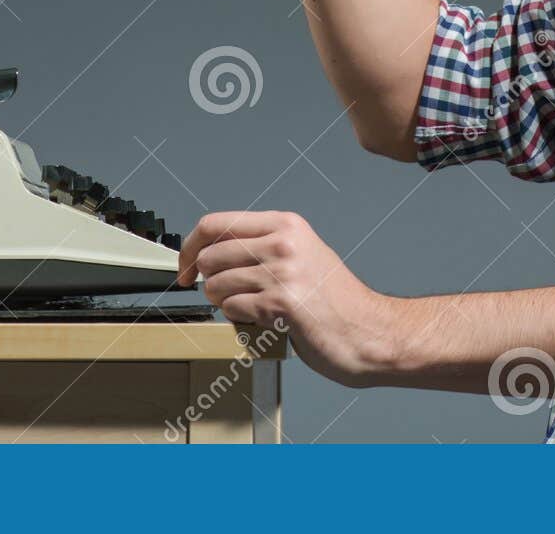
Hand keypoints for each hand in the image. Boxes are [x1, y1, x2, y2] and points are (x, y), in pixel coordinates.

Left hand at [178, 210, 400, 386]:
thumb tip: (212, 252)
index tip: (185, 266)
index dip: (190, 247)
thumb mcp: (303, 255)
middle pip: (210, 255)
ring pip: (216, 284)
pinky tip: (262, 320)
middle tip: (223, 295)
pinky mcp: (281, 302)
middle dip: (207, 281)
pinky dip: (238, 319)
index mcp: (286, 225)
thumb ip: (263, 247)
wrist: (370, 332)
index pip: (216, 223)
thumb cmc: (336, 302)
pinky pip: (231, 308)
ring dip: (223, 303)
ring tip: (249, 309)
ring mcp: (282, 271)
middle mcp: (284, 242)